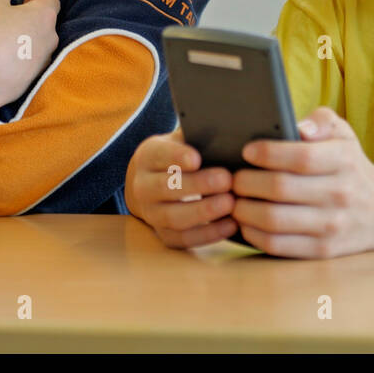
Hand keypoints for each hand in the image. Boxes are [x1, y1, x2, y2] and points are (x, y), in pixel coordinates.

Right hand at [0, 0, 59, 128]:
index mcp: (45, 15)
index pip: (52, 0)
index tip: (23, 2)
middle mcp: (51, 37)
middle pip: (46, 24)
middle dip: (30, 21)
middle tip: (9, 23)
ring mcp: (45, 60)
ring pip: (40, 46)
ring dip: (27, 42)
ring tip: (4, 45)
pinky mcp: (36, 79)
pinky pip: (32, 65)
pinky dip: (22, 62)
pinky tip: (4, 63)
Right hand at [125, 128, 237, 247]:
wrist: (154, 182)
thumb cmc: (180, 156)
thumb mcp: (183, 140)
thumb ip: (199, 136)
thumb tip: (228, 133)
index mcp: (148, 156)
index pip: (159, 155)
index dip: (176, 157)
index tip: (197, 159)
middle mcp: (143, 186)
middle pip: (165, 188)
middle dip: (197, 185)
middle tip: (226, 180)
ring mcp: (151, 213)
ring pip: (173, 217)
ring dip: (203, 211)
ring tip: (230, 203)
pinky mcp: (164, 234)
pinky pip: (184, 239)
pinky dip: (208, 234)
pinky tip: (231, 224)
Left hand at [232, 106, 373, 257]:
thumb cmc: (349, 164)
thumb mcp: (343, 134)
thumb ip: (321, 121)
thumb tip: (301, 128)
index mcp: (344, 160)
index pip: (301, 157)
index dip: (268, 153)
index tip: (246, 150)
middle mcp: (340, 194)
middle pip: (280, 188)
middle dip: (246, 182)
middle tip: (232, 177)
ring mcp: (331, 225)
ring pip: (274, 220)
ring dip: (244, 210)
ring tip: (233, 199)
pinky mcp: (322, 250)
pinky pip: (277, 245)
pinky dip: (253, 233)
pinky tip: (245, 221)